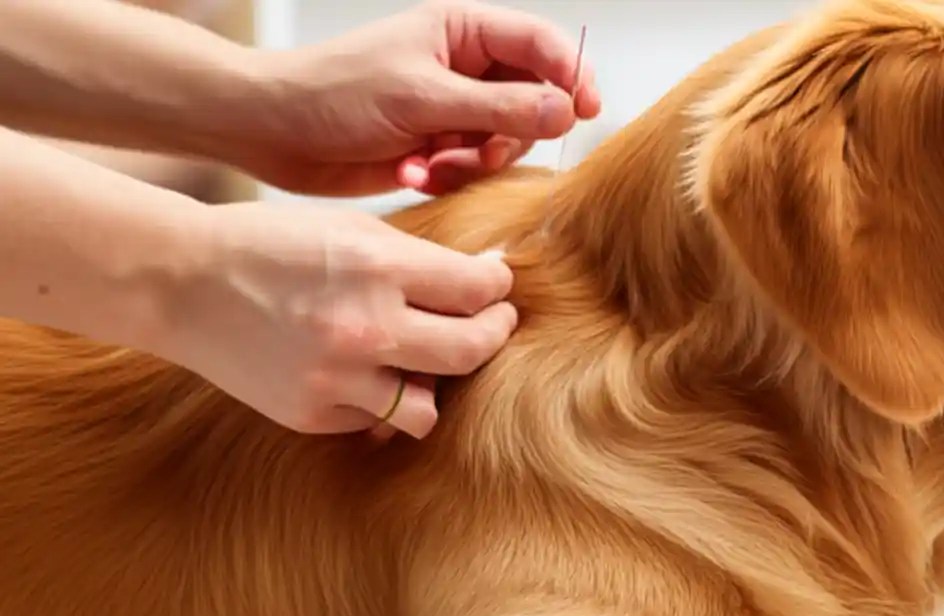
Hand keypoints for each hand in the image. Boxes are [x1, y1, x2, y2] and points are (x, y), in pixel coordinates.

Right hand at [158, 202, 515, 437]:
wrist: (181, 282)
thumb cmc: (271, 245)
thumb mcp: (350, 229)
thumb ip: (418, 259)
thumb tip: (486, 278)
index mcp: (378, 268)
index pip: (477, 290)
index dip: (497, 287)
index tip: (496, 286)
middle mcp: (363, 327)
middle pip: (471, 351)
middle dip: (493, 334)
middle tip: (492, 323)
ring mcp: (335, 379)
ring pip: (428, 408)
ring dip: (433, 384)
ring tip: (423, 361)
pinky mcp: (310, 413)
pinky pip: (373, 421)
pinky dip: (377, 400)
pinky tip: (365, 374)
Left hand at [232, 0, 600, 196]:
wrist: (274, 133)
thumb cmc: (334, 94)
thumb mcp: (422, 97)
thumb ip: (498, 107)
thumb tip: (564, 111)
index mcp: (462, 31)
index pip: (541, 43)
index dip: (571, 74)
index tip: (588, 110)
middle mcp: (464, 66)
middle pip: (532, 98)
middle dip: (514, 133)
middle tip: (484, 151)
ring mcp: (452, 108)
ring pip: (507, 140)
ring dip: (478, 160)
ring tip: (434, 162)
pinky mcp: (438, 146)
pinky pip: (475, 167)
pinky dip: (454, 175)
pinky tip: (415, 172)